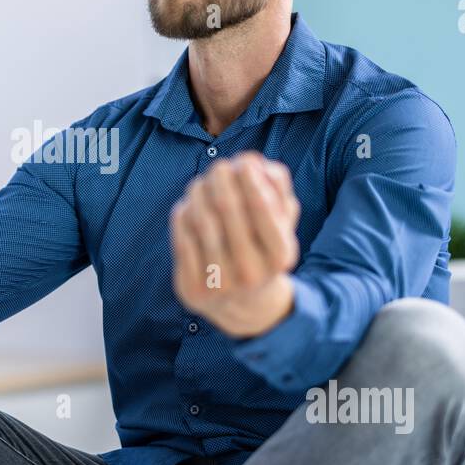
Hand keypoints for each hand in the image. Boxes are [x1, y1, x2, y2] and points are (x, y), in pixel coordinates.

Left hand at [170, 151, 301, 337]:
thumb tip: (256, 162)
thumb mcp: (283, 224)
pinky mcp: (193, 289)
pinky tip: (188, 206)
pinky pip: (181, 239)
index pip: (262, 207)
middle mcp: (251, 273)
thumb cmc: (264, 250)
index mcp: (280, 256)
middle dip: (221, 179)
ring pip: (201, 220)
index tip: (244, 160)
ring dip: (198, 193)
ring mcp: (219, 283)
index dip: (250, 177)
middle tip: (219, 166)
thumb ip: (278, 189)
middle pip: (227, 208)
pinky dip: (183, 216)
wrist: (246, 304)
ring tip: (200, 184)